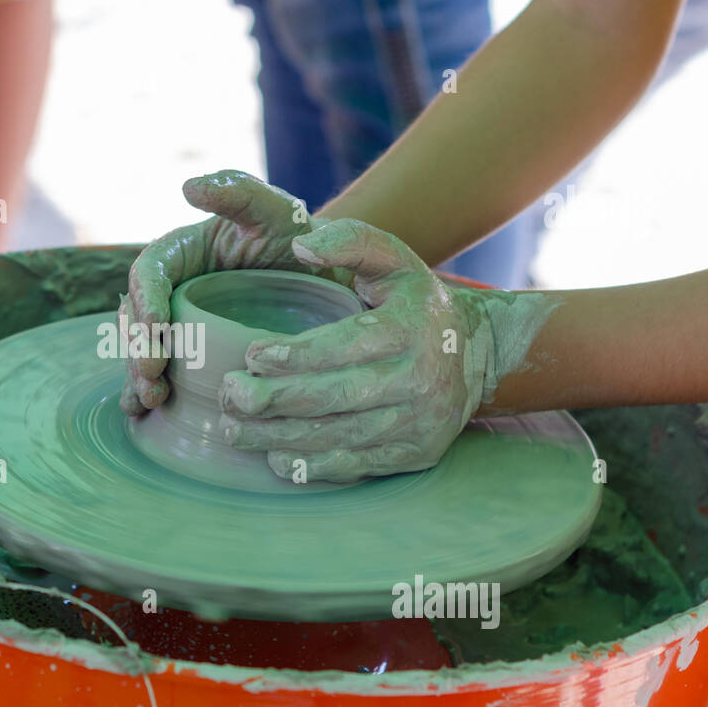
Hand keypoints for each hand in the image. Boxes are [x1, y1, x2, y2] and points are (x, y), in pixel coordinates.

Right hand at [120, 170, 350, 415]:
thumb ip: (238, 192)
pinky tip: (146, 414)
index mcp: (182, 252)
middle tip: (151, 374)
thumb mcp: (276, 211)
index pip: (150, 272)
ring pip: (143, 348)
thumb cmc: (301, 239)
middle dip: (138, 347)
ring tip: (150, 399)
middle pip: (138, 316)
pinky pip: (161, 373)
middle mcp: (172, 288)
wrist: (325, 278)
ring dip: (139, 375)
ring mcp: (180, 323)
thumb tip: (189, 186)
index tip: (155, 327)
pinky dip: (147, 392)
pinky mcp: (191, 353)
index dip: (145, 299)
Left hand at [217, 221, 557, 480]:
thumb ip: (349, 240)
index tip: (249, 356)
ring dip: (280, 437)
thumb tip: (300, 246)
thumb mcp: (392, 258)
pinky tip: (272, 456)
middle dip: (276, 400)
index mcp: (411, 328)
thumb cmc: (415, 302)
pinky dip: (310, 466)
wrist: (477, 353)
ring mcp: (420, 422)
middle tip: (231, 395)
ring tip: (234, 429)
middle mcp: (419, 379)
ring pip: (339, 437)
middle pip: (336, 398)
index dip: (293, 356)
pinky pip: (356, 465)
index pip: (344, 347)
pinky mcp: (416, 454)